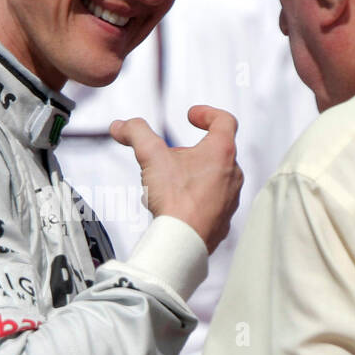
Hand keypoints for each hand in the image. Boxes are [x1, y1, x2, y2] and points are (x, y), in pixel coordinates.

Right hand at [110, 105, 242, 253]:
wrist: (183, 241)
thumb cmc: (175, 199)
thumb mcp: (151, 157)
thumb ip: (136, 133)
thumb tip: (121, 126)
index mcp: (222, 152)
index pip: (225, 120)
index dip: (207, 113)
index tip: (191, 116)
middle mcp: (233, 174)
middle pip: (216, 151)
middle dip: (191, 150)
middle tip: (169, 156)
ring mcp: (230, 198)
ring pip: (212, 178)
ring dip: (191, 175)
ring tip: (167, 184)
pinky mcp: (223, 220)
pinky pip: (210, 202)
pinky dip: (194, 198)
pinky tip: (173, 205)